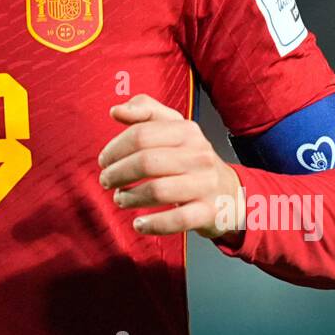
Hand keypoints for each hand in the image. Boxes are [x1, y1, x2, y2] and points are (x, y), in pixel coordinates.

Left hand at [97, 94, 244, 239]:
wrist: (230, 193)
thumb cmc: (191, 159)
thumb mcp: (174, 128)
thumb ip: (145, 112)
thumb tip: (115, 111)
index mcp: (187, 131)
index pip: (141, 134)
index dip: (115, 149)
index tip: (104, 161)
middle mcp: (198, 155)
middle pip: (146, 162)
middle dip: (117, 174)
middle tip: (106, 181)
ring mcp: (205, 184)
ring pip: (157, 191)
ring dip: (130, 198)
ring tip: (119, 199)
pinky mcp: (208, 212)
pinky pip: (176, 220)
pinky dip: (152, 224)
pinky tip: (139, 224)